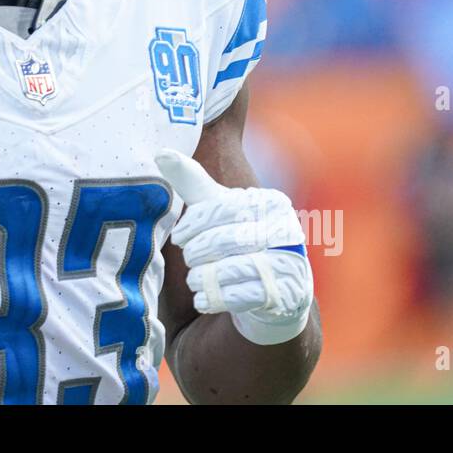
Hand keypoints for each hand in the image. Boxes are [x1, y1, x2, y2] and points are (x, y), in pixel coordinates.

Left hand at [156, 149, 311, 345]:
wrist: (274, 288)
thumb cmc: (240, 240)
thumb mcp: (218, 209)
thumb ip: (193, 182)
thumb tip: (162, 153)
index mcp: (271, 203)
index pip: (221, 208)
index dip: (192, 224)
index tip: (178, 237)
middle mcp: (286, 230)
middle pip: (223, 240)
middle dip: (196, 253)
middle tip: (189, 260)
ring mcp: (290, 264)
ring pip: (229, 270)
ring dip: (202, 278)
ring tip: (195, 280)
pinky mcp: (286, 295)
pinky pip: (240, 297)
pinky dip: (214, 298)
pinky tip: (204, 299)